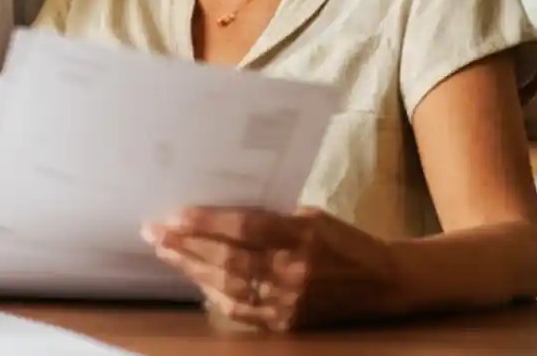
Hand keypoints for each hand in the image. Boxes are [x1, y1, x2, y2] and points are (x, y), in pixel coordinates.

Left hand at [143, 207, 400, 330]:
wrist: (382, 282)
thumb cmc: (342, 239)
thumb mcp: (310, 216)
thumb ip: (269, 217)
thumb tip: (218, 214)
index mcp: (301, 235)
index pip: (245, 228)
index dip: (206, 223)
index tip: (174, 215)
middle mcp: (293, 270)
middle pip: (229, 259)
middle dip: (187, 246)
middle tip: (155, 233)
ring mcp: (289, 300)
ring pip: (229, 285)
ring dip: (192, 269)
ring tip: (166, 253)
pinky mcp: (287, 322)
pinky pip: (242, 310)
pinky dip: (215, 295)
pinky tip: (195, 280)